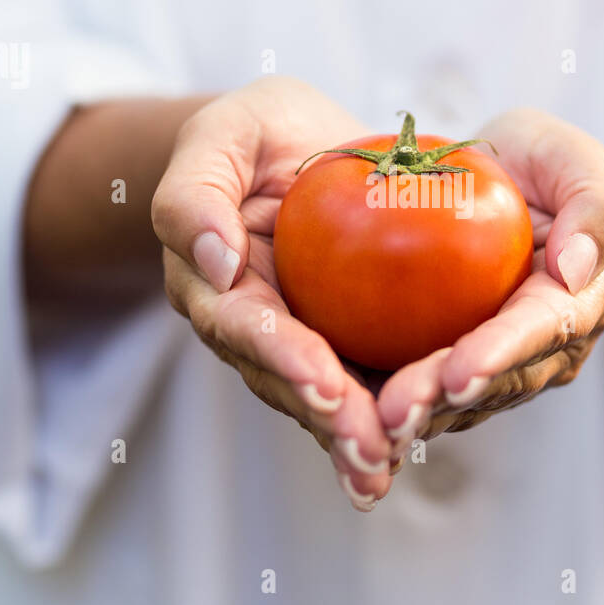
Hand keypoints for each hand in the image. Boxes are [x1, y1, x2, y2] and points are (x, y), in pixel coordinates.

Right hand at [151, 77, 398, 509]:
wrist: (293, 146)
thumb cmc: (252, 135)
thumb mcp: (220, 135)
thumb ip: (195, 194)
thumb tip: (216, 264)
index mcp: (211, 282)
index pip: (246, 325)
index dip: (283, 355)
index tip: (323, 382)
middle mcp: (249, 325)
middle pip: (283, 380)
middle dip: (326, 419)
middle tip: (368, 449)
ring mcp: (294, 342)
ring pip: (320, 399)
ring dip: (351, 439)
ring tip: (381, 470)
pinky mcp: (340, 345)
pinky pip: (362, 385)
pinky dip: (383, 420)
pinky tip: (408, 452)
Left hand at [376, 109, 603, 455]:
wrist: (511, 185)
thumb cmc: (546, 165)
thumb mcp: (575, 160)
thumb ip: (594, 208)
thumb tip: (573, 269)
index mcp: (582, 302)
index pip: (541, 331)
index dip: (500, 355)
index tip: (460, 374)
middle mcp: (544, 349)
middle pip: (493, 382)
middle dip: (443, 401)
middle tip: (395, 413)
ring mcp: (500, 366)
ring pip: (456, 401)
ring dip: (414, 415)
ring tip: (367, 426)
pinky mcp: (453, 368)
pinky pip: (421, 391)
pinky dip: (384, 405)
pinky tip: (343, 414)